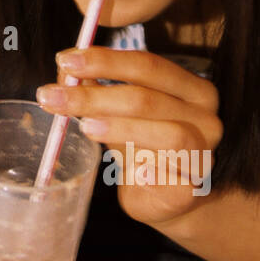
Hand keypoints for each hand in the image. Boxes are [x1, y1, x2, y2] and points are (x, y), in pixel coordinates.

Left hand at [35, 47, 222, 226]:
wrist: (169, 199)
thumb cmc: (144, 149)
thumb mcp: (121, 115)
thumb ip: (98, 92)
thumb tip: (64, 72)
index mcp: (191, 89)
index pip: (148, 65)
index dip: (105, 61)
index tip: (65, 62)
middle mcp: (206, 117)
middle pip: (148, 98)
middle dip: (95, 96)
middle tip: (53, 96)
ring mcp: (205, 153)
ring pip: (169, 134)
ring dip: (121, 128)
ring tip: (84, 126)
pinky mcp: (195, 188)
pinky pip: (174, 178)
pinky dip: (149, 171)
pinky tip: (131, 170)